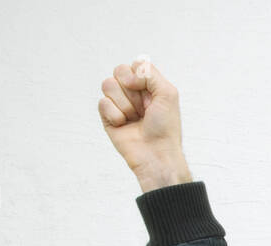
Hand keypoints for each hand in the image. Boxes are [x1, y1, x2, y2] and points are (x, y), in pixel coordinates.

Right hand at [98, 58, 191, 191]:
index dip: (140, 78)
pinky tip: (124, 125)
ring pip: (108, 84)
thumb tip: (127, 76)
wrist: (156, 153)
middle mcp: (132, 92)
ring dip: (124, 104)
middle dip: (132, 91)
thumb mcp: (168, 93)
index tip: (152, 96)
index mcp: (147, 86)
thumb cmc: (166, 127)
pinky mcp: (107, 116)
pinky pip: (102, 102)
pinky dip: (115, 115)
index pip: (134, 65)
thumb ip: (150, 73)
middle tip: (144, 109)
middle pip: (118, 71)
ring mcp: (119, 103)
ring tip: (135, 118)